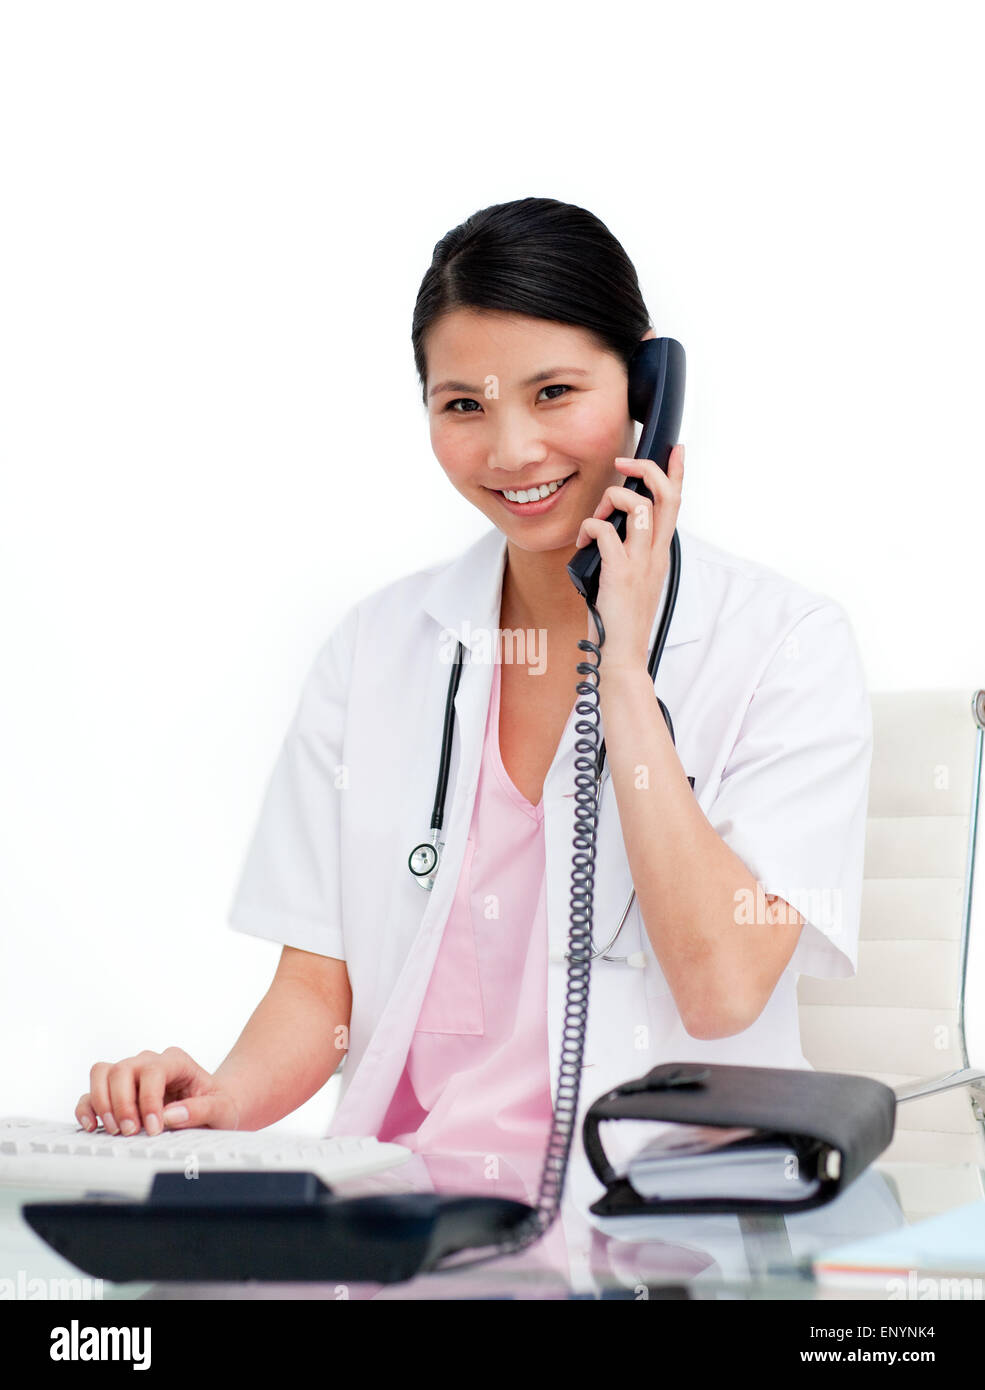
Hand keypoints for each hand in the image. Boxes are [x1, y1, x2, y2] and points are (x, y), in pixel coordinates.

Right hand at [75, 1047, 240, 1135]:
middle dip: (122, 1104)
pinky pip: (92, 1091)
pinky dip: (88, 1107)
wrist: (215, 1105)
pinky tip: (93, 1125)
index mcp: (177, 1061)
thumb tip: (170, 1116)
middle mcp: (150, 1062)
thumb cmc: (220, 1104)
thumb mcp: (222, 1108)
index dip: (149, 1100)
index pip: (153, 1071)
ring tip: (115, 1130)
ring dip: (103, 1103)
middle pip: (122, 1069)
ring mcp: (131, 1073)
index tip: (153, 1129)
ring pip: (102, 1073)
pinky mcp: (117, 1090)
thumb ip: (200, 1110)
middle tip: (131, 1132)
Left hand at [574, 446, 684, 670]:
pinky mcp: (620, 573)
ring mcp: (640, 563)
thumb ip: (626, 552)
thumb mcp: (629, 579)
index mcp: (659, 554)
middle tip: (623, 464)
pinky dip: (590, 528)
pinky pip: (606, 532)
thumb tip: (607, 530)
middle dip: (646, 470)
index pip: (675, 504)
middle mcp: (655, 555)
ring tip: (596, 518)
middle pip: (665, 496)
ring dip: (611, 500)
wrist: (621, 656)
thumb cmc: (620, 620)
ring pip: (638, 507)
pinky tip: (581, 543)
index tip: (675, 450)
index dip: (677, 473)